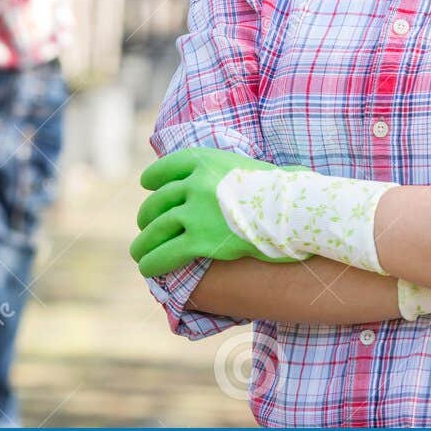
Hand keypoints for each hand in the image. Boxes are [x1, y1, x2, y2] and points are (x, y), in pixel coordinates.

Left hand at [129, 147, 304, 278]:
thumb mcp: (254, 166)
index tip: (147, 185)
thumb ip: (235, 172)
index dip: (154, 178)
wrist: (292, 210)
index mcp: (206, 161)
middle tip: (143, 224)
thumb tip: (247, 176)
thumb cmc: (284, 190)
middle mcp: (195, 183)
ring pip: (157, 228)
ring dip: (144, 242)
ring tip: (138, 253)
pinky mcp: (200, 240)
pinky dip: (154, 262)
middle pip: (159, 201)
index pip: (168, 167)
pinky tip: (147, 269)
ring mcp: (196, 211)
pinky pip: (167, 253)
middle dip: (147, 214)